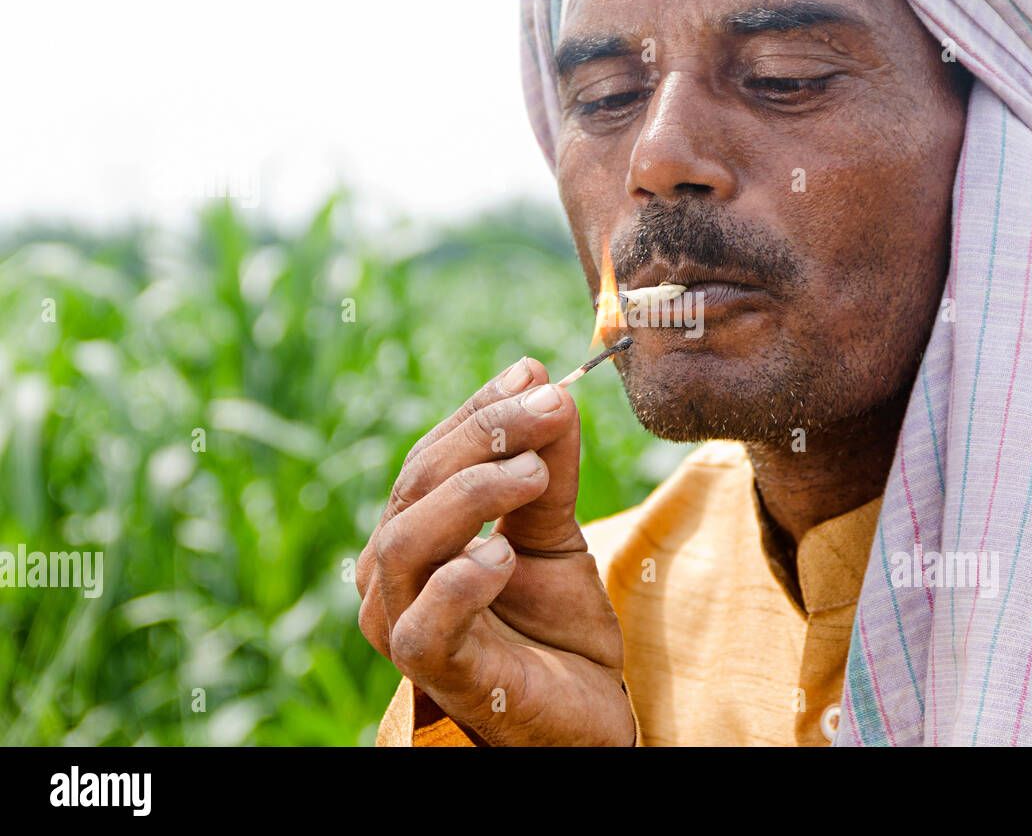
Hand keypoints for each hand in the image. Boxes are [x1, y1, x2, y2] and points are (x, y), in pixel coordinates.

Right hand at [357, 357, 633, 745]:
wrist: (585, 709)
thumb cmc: (554, 622)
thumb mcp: (555, 529)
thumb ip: (547, 466)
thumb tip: (542, 382)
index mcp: (415, 532)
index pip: (432, 455)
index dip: (479, 411)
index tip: (533, 375)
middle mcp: (392, 574)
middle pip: (416, 485)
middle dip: (484, 436)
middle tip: (548, 409)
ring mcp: (402, 623)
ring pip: (404, 541)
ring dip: (472, 494)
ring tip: (535, 475)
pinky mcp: (432, 670)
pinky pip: (424, 622)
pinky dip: (461, 580)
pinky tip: (504, 556)